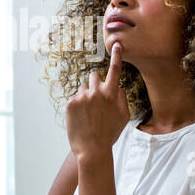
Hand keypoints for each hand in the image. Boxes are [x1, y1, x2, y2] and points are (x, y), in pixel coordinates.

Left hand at [66, 41, 129, 160]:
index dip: (117, 57)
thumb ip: (122, 99)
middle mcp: (96, 92)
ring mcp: (82, 97)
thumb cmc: (109, 134)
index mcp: (111, 95)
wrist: (92, 149)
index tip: (117, 46)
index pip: (115, 71)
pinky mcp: (71, 103)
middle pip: (94, 76)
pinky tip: (82, 119)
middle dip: (95, 83)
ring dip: (86, 96)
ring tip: (89, 115)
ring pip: (83, 88)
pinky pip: (75, 98)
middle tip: (96, 99)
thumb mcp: (123, 117)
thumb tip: (118, 87)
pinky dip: (78, 106)